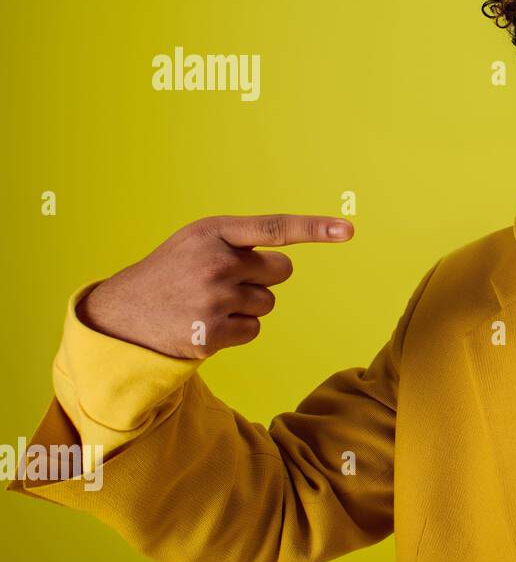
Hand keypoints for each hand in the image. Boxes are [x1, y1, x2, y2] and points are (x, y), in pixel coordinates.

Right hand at [77, 214, 353, 358]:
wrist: (123, 315)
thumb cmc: (173, 272)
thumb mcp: (198, 242)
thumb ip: (240, 241)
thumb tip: (288, 260)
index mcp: (213, 232)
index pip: (274, 228)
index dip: (314, 228)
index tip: (348, 230)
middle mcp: (215, 263)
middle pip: (281, 272)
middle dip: (263, 277)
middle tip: (227, 280)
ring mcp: (213, 300)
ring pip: (268, 303)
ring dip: (247, 305)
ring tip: (209, 302)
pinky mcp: (212, 334)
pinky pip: (254, 330)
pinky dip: (237, 329)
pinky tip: (207, 323)